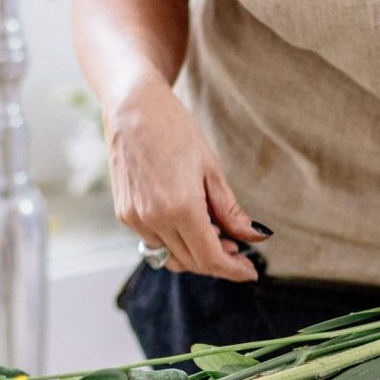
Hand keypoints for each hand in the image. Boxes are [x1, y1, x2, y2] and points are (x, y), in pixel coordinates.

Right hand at [108, 77, 267, 281]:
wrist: (132, 107)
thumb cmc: (176, 130)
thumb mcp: (211, 170)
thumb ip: (230, 211)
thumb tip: (254, 238)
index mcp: (181, 208)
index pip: (210, 257)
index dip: (233, 270)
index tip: (250, 272)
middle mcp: (153, 220)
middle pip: (192, 262)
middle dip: (218, 263)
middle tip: (238, 251)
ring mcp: (134, 219)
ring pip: (171, 257)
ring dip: (196, 254)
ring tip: (215, 234)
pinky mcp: (124, 214)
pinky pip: (154, 242)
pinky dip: (175, 242)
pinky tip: (189, 223)